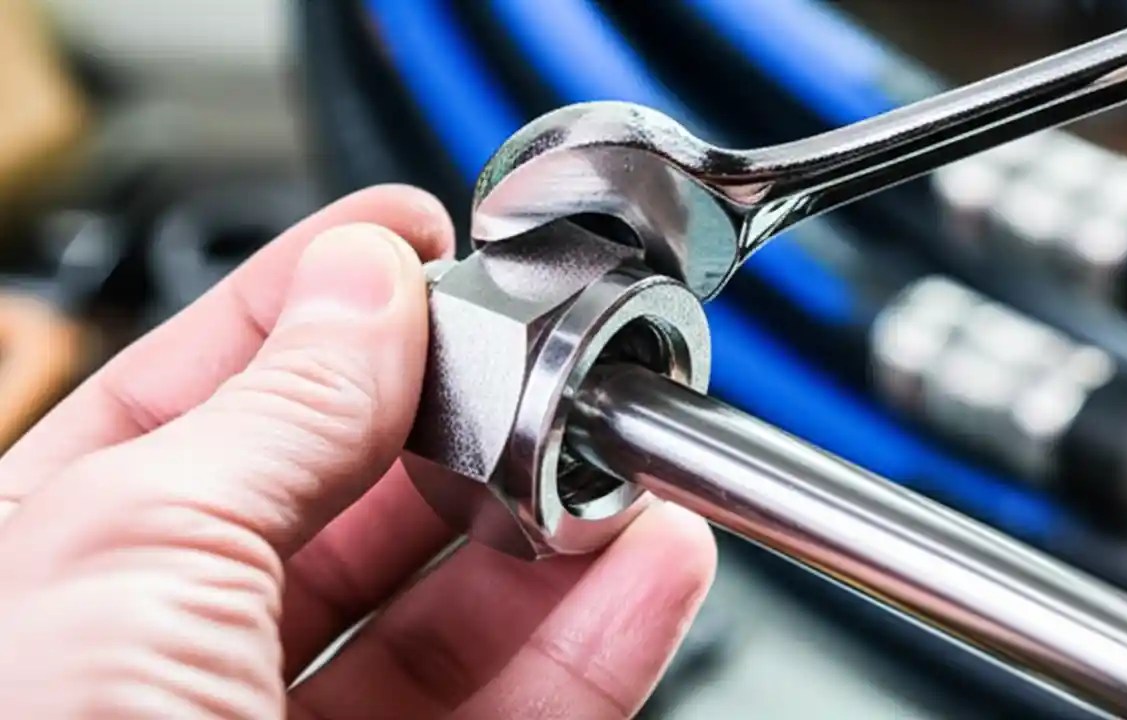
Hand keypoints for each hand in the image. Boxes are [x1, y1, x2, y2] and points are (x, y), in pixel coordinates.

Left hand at [0, 186, 715, 718]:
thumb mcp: (125, 553)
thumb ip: (271, 410)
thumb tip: (363, 286)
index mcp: (60, 561)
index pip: (204, 392)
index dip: (308, 305)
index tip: (410, 245)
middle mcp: (170, 653)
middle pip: (345, 497)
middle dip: (453, 414)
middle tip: (538, 353)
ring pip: (448, 613)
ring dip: (548, 526)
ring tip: (622, 452)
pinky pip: (521, 712)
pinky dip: (597, 638)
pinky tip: (650, 566)